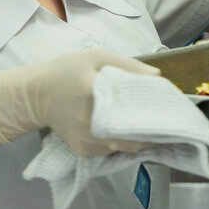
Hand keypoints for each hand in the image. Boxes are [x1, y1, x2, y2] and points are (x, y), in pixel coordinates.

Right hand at [0, 48, 161, 155]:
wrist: (36, 96)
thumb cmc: (67, 72)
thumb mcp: (96, 57)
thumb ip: (128, 66)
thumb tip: (158, 78)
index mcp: (93, 94)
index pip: (135, 109)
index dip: (157, 111)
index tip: (172, 108)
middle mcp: (91, 124)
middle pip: (136, 135)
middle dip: (156, 130)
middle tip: (168, 120)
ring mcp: (88, 142)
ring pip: (128, 146)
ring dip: (143, 138)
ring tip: (153, 125)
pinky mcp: (85, 151)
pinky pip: (115, 150)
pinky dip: (125, 141)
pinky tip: (128, 129)